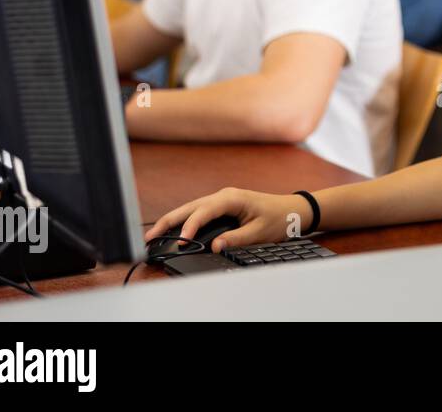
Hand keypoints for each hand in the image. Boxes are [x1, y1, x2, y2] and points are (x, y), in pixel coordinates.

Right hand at [143, 188, 312, 252]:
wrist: (293, 209)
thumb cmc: (279, 218)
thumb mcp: (260, 231)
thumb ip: (237, 238)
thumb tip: (215, 246)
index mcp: (231, 198)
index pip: (203, 212)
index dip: (190, 227)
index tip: (181, 242)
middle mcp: (222, 196)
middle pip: (189, 208)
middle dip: (168, 222)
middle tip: (149, 237)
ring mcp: (220, 200)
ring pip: (190, 209)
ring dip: (172, 221)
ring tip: (153, 235)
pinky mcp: (221, 206)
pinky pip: (197, 212)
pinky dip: (183, 221)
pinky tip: (173, 230)